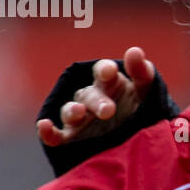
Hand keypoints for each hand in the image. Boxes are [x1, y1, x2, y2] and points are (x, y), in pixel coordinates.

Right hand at [37, 47, 154, 146]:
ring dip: (72, 111)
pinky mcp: (72, 139)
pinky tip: (44, 126)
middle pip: (89, 95)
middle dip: (97, 101)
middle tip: (108, 110)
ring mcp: (81, 118)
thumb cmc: (140, 108)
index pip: (103, 71)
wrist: (139, 139)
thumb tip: (135, 51)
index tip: (110, 72)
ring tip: (79, 112)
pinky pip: (55, 136)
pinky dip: (47, 131)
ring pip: (70, 112)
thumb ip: (142, 73)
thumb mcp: (146, 92)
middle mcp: (92, 98)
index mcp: (109, 83)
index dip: (105, 70)